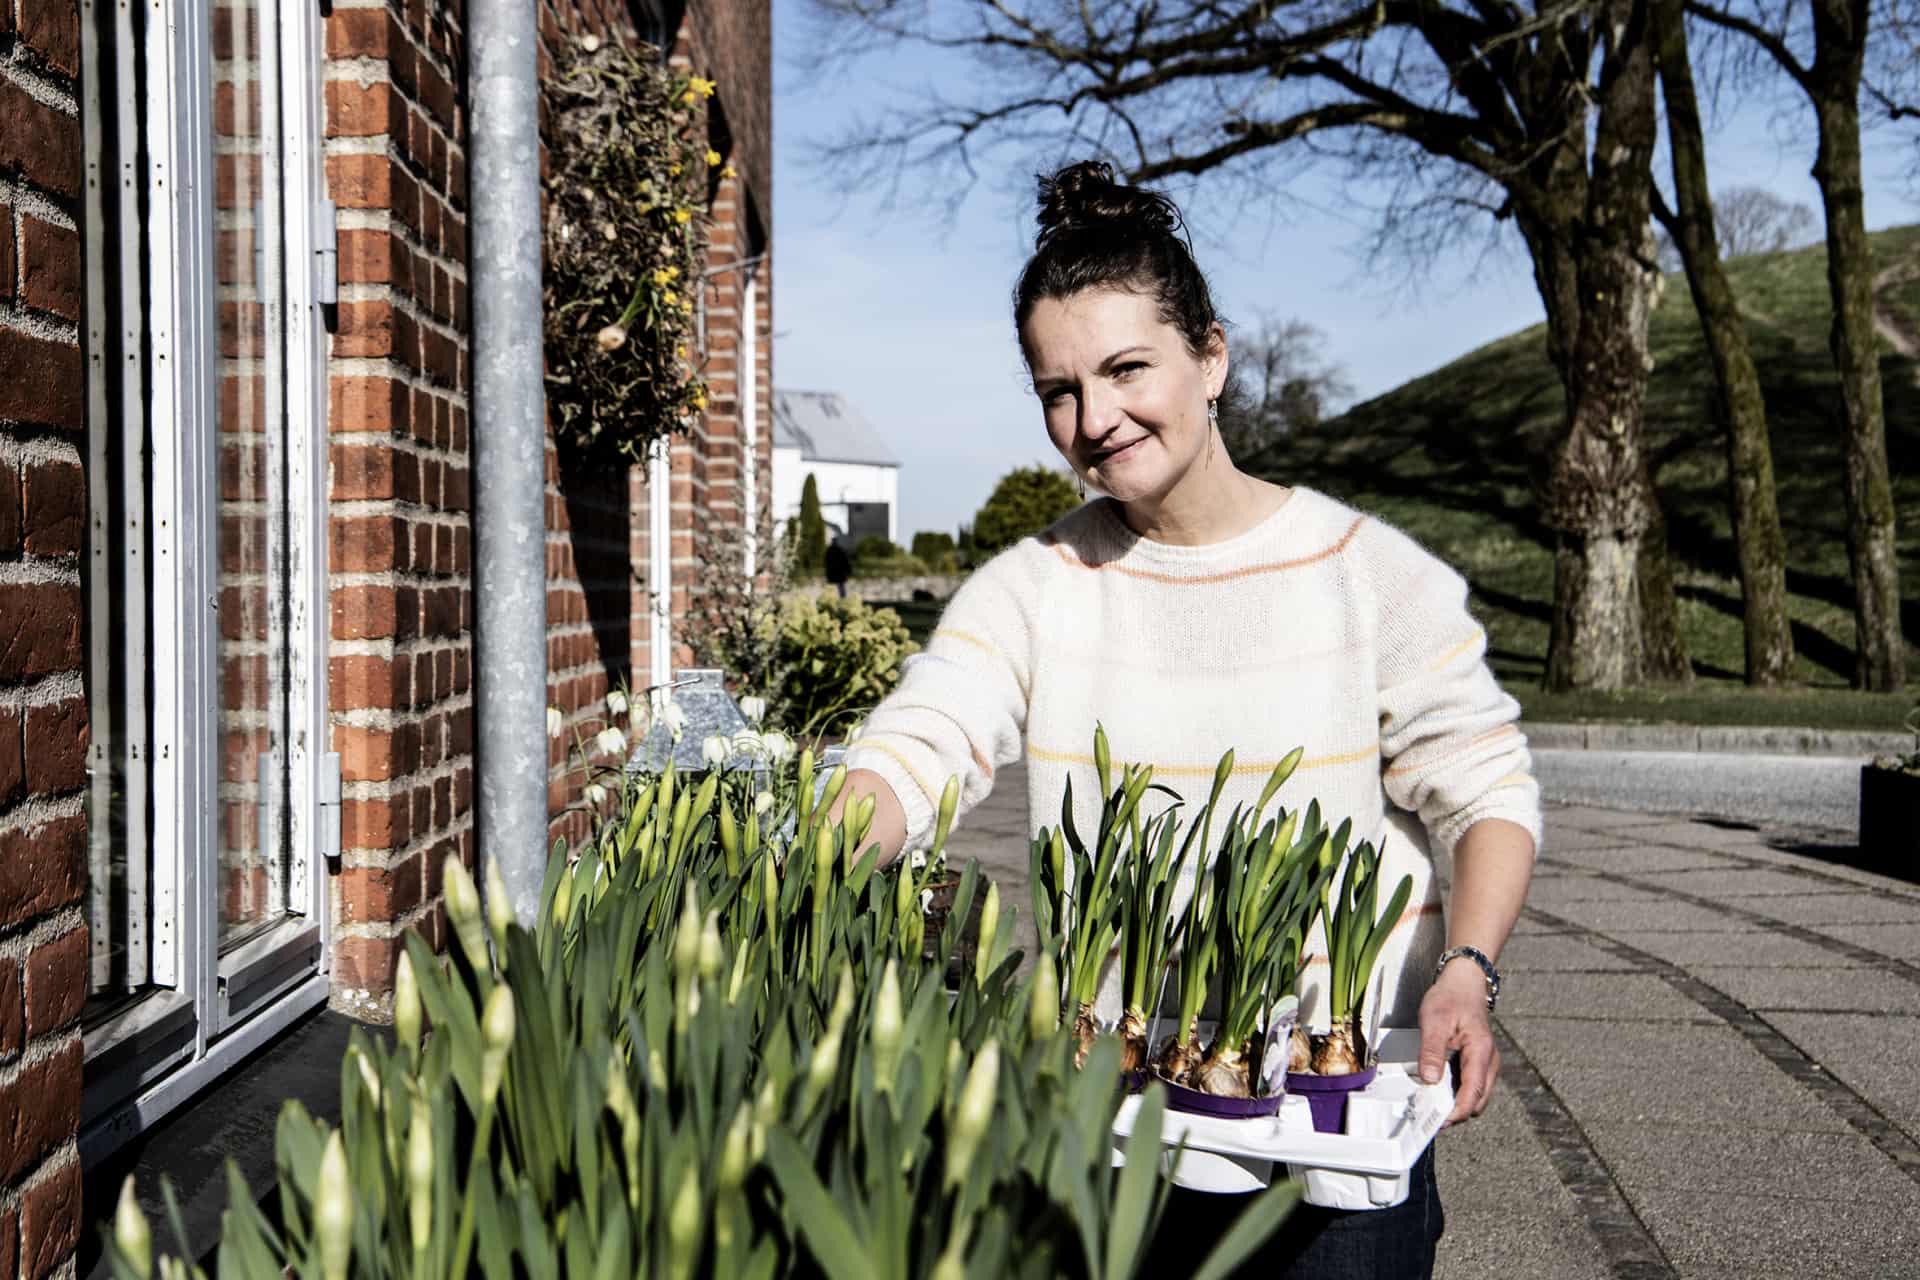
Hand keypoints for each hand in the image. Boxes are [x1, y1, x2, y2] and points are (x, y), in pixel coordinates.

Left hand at [1416, 960, 1498, 1126]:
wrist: (1463, 983)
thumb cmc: (1450, 998)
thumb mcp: (1434, 1021)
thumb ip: (1432, 1051)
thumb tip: (1429, 1080)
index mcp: (1481, 1052)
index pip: (1473, 1093)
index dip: (1457, 1112)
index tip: (1439, 1122)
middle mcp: (1489, 1061)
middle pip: (1477, 1100)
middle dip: (1456, 1112)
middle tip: (1429, 1116)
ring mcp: (1486, 1063)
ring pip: (1476, 1096)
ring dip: (1457, 1104)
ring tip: (1430, 1105)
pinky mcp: (1479, 1062)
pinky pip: (1471, 1085)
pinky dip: (1457, 1093)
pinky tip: (1438, 1090)